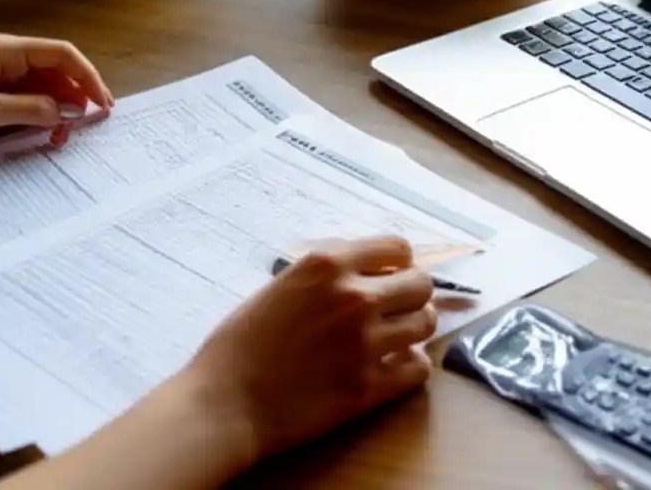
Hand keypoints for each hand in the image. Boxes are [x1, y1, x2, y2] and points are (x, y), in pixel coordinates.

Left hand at [0, 33, 113, 145]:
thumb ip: (32, 109)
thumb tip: (70, 111)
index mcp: (6, 50)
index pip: (63, 55)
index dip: (89, 78)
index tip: (103, 106)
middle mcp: (6, 58)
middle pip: (58, 72)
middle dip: (77, 97)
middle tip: (89, 127)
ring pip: (45, 88)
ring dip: (60, 110)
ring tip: (63, 137)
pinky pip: (27, 100)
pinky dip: (41, 115)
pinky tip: (44, 132)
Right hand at [183, 236, 436, 459]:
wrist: (225, 403)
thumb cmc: (240, 345)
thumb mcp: (281, 288)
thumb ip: (325, 277)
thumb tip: (365, 273)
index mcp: (328, 264)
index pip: (397, 248)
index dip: (398, 264)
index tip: (390, 277)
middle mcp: (354, 297)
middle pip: (421, 285)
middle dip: (413, 296)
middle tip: (398, 310)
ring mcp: (366, 342)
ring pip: (426, 324)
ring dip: (414, 329)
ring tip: (398, 338)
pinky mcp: (370, 386)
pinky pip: (418, 369)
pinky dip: (411, 366)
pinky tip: (394, 368)